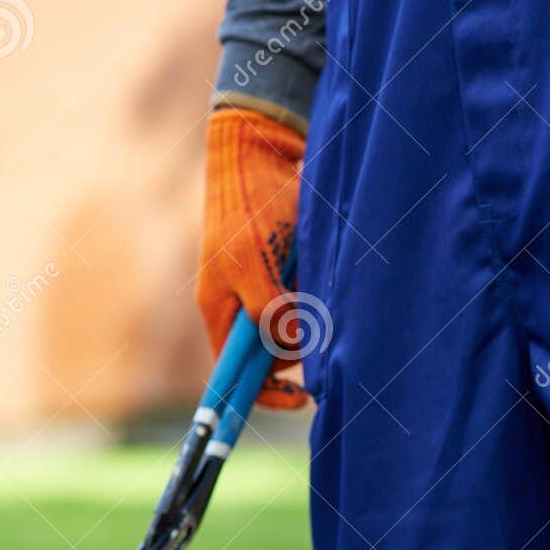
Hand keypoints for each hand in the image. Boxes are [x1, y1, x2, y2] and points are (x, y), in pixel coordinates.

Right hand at [195, 106, 309, 409]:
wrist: (262, 148)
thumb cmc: (249, 206)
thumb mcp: (254, 265)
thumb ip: (270, 312)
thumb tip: (293, 349)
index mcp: (222, 313)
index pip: (238, 374)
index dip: (266, 396)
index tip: (302, 401)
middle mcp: (244, 306)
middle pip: (278, 352)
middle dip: (303, 344)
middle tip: (320, 314)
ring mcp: (269, 288)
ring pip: (303, 326)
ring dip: (319, 313)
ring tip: (317, 273)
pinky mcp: (294, 270)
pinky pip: (316, 297)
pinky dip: (327, 290)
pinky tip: (325, 264)